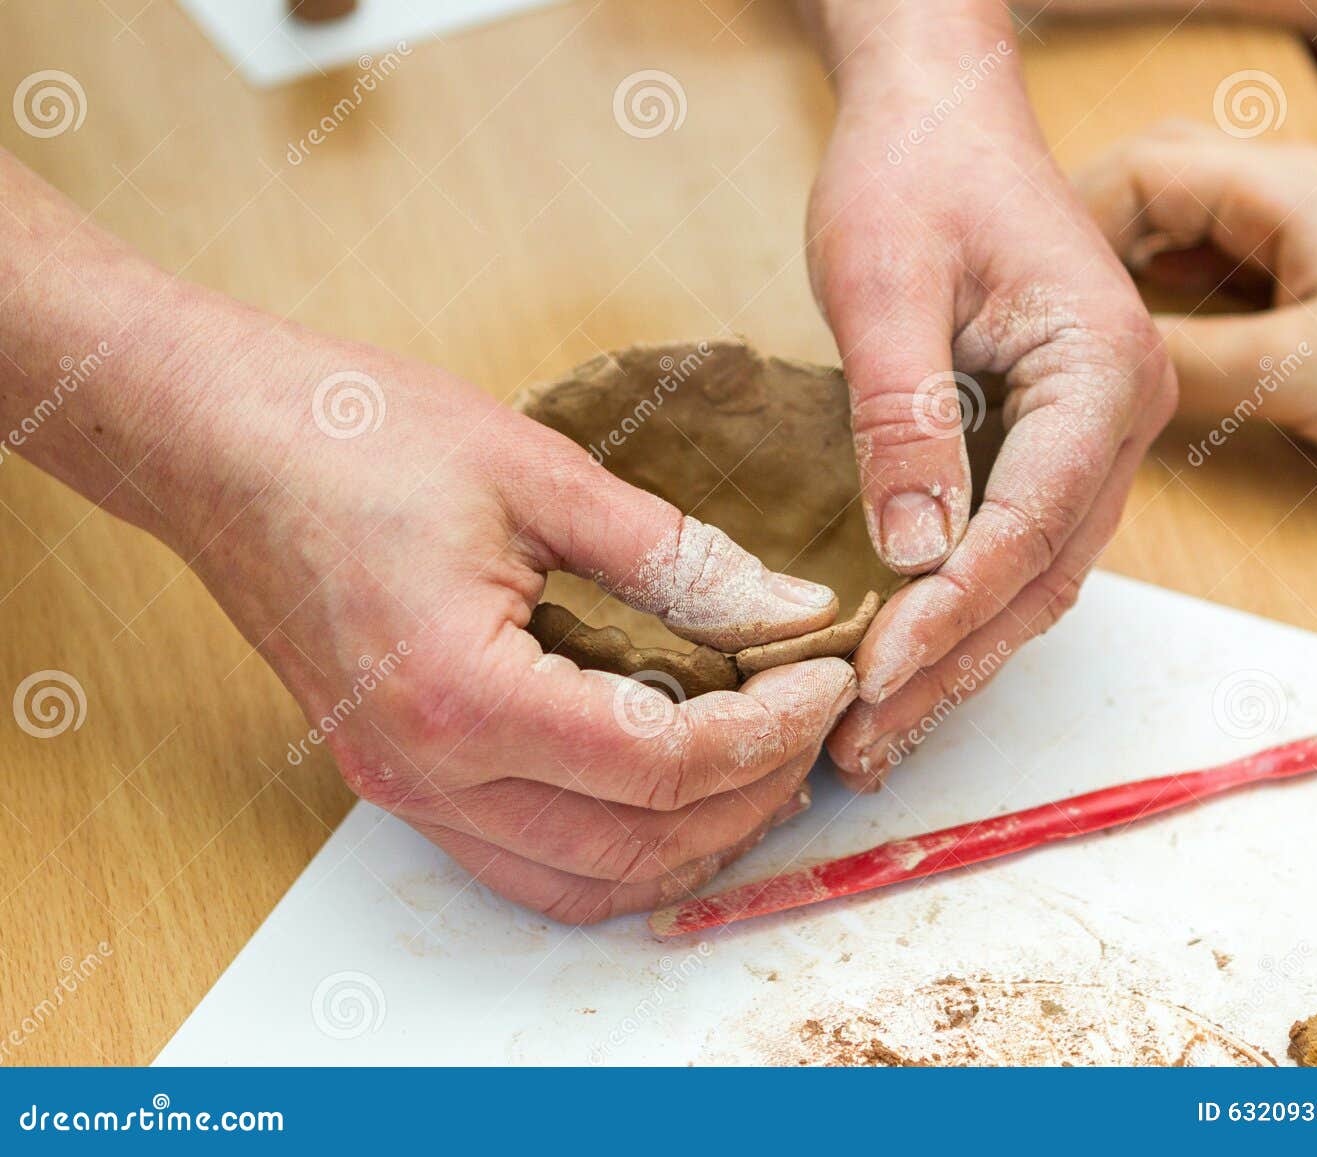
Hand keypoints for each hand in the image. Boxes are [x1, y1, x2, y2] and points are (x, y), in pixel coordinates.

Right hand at [171, 311, 861, 923]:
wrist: (216, 444)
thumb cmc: (353, 437)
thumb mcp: (538, 475)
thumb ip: (676, 558)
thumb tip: (787, 610)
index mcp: (463, 695)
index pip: (664, 765)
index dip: (770, 730)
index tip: (826, 676)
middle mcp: (429, 774)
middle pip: (635, 848)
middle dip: (750, 796)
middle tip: (813, 723)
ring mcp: (406, 791)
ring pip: (582, 883)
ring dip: (688, 842)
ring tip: (759, 765)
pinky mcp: (401, 779)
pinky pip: (528, 862)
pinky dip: (617, 844)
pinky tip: (668, 781)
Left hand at [801, 0, 1175, 787]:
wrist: (941, 113)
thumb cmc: (916, 174)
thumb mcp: (886, 286)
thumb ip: (902, 420)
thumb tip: (912, 555)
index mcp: (1102, 371)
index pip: (1034, 524)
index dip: (952, 612)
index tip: (872, 674)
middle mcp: (1122, 415)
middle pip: (1045, 574)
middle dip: (954, 662)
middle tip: (867, 738)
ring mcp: (1094, 435)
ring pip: (1039, 577)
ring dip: (961, 655)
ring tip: (879, 730)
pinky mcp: (1051, 444)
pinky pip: (1019, 548)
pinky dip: (965, 611)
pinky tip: (909, 657)